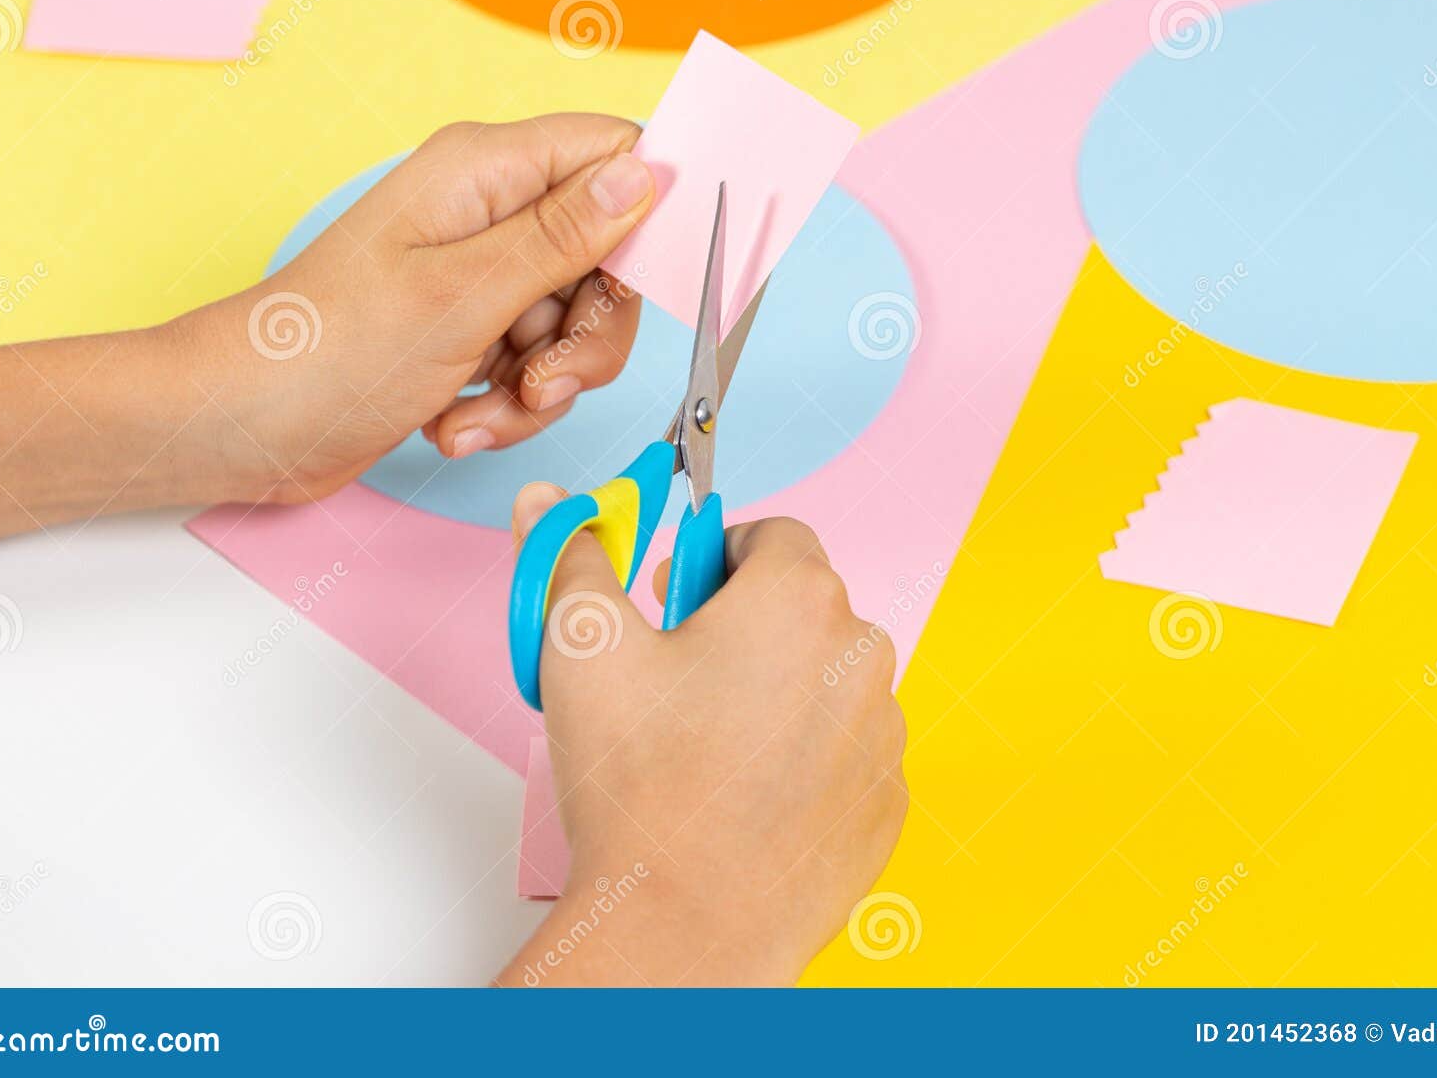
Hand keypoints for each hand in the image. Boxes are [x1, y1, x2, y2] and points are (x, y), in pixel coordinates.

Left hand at [169, 114, 654, 502]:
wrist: (241, 430)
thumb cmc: (323, 353)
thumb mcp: (463, 296)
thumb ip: (563, 236)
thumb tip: (646, 175)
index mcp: (482, 172)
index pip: (612, 153)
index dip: (647, 214)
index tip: (647, 283)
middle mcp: (485, 214)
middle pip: (606, 258)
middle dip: (587, 335)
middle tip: (546, 380)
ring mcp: (476, 277)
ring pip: (572, 324)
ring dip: (541, 387)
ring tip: (478, 411)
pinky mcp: (466, 333)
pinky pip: (534, 364)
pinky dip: (506, 405)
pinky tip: (454, 422)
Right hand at [497, 485, 907, 986]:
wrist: (685, 931)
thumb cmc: (640, 789)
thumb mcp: (583, 649)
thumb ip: (572, 558)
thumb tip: (550, 505)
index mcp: (797, 599)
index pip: (772, 536)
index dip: (716, 557)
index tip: (676, 597)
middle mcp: (861, 657)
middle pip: (804, 608)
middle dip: (745, 625)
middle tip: (679, 677)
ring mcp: (883, 736)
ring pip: (827, 681)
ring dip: (780, 690)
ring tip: (709, 747)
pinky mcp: (886, 804)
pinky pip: (848, 753)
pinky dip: (807, 758)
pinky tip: (747, 795)